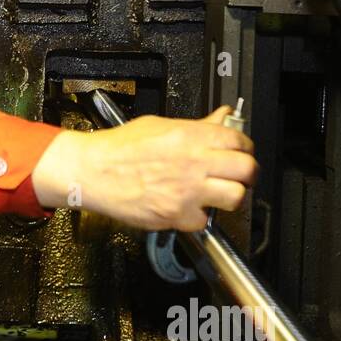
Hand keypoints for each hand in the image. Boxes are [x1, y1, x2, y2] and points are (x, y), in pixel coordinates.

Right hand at [31, 106, 257, 231]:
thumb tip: (221, 119)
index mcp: (190, 136)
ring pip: (235, 198)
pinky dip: (199, 216)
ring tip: (219, 193)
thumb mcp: (160, 125)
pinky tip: (188, 206)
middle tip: (241, 175)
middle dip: (248, 173)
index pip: (239, 141)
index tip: (241, 151)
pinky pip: (204, 221)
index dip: (245, 147)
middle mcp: (193, 163)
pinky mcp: (176, 215)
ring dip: (230, 196)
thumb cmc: (118, 148)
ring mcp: (187, 192)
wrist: (91, 171)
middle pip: (247, 170)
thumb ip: (196, 126)